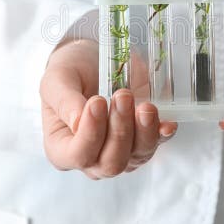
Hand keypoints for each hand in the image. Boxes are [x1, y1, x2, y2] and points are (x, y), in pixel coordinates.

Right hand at [40, 39, 177, 178]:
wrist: (92, 60)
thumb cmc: (70, 73)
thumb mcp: (57, 79)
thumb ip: (64, 100)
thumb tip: (79, 123)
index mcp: (62, 148)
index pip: (78, 155)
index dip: (90, 134)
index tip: (97, 102)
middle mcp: (92, 158)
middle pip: (111, 162)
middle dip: (120, 131)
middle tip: (123, 96)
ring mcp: (121, 152)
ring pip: (137, 156)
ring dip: (144, 131)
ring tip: (145, 105)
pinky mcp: (143, 139)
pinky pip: (156, 144)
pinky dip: (162, 134)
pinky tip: (167, 124)